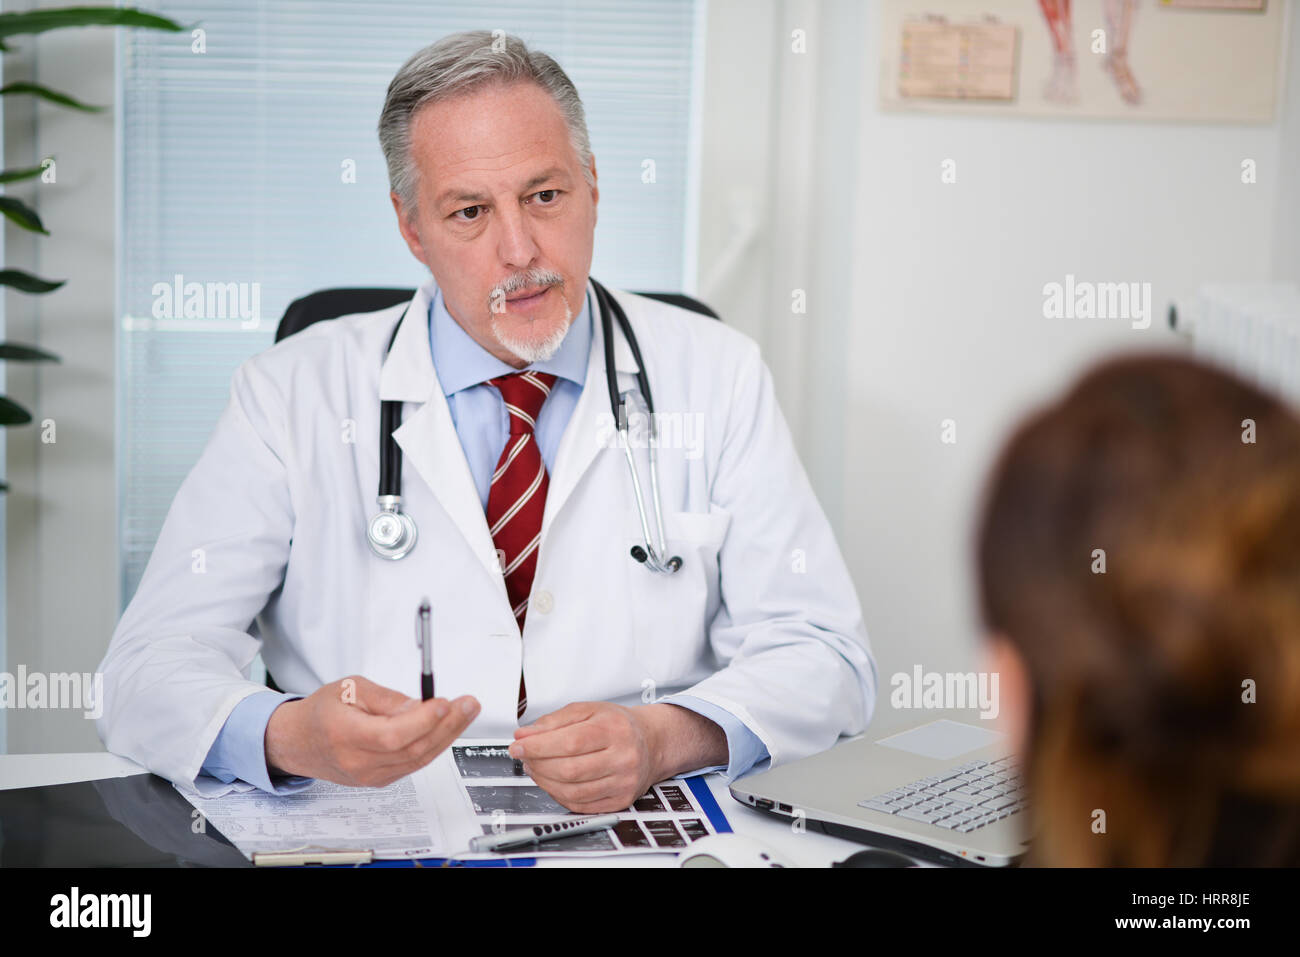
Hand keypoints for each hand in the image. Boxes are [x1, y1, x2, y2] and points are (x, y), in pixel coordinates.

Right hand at [264, 675, 478, 787]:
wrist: (299, 742)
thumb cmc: (322, 712)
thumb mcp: (349, 689)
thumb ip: (387, 698)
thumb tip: (422, 705)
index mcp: (344, 735)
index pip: (391, 736)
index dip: (423, 721)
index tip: (446, 702)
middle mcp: (357, 762)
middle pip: (412, 749)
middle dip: (447, 725)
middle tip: (470, 704)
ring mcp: (369, 776)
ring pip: (418, 759)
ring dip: (447, 735)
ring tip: (466, 712)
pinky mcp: (379, 780)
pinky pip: (413, 764)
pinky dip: (433, 745)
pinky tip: (448, 727)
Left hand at [508, 701, 657, 812]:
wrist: (650, 742)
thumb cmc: (617, 725)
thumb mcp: (587, 710)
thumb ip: (554, 721)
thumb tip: (525, 735)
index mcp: (614, 729)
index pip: (569, 742)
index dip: (537, 747)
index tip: (518, 746)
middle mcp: (623, 757)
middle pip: (569, 770)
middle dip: (538, 765)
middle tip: (525, 757)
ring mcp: (623, 782)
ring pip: (573, 791)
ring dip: (545, 782)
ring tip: (536, 768)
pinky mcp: (621, 801)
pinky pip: (581, 805)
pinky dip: (559, 795)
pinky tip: (553, 782)